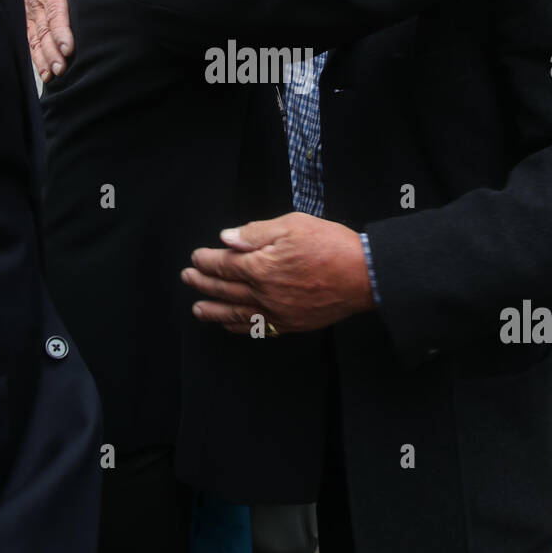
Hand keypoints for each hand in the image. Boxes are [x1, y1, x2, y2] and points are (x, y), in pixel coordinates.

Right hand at [24, 0, 82, 80]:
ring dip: (44, 57)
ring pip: (36, 36)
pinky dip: (37, 55)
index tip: (68, 48)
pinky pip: (31, 37)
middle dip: (52, 50)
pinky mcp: (30, 16)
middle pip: (44, 28)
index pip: (55, 10)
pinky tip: (44, 71)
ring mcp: (31, 8)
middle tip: (61, 69)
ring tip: (52, 76)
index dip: (61, 30)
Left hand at [181, 212, 374, 333]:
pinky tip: (229, 324)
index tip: (196, 257)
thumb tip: (226, 239)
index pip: (224, 265)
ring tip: (197, 309)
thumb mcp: (292, 225)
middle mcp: (263, 294)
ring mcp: (276, 312)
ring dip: (213, 310)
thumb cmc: (330, 245)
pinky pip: (256, 328)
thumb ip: (255, 233)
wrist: (364, 275)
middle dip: (202, 283)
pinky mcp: (290, 323)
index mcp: (260, 267)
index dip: (206, 261)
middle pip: (224, 290)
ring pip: (235, 313)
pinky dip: (239, 326)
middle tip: (188, 278)